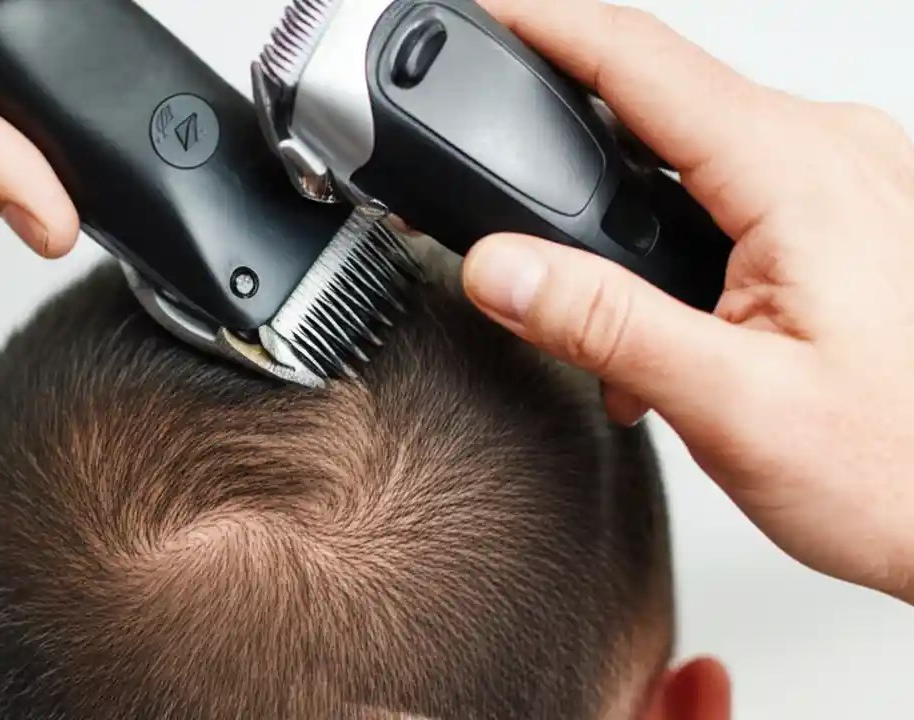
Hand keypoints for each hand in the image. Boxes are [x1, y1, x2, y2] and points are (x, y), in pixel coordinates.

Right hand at [464, 0, 913, 601]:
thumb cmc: (897, 468)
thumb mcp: (729, 404)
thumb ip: (601, 322)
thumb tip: (498, 265)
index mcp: (800, 173)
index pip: (640, 59)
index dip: (545, 23)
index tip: (482, 12)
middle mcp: (831, 152)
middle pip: (656, 99)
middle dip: (565, 147)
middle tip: (506, 210)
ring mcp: (841, 177)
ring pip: (688, 150)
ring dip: (623, 215)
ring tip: (598, 310)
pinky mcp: (839, 211)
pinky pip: (728, 186)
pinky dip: (672, 240)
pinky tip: (663, 320)